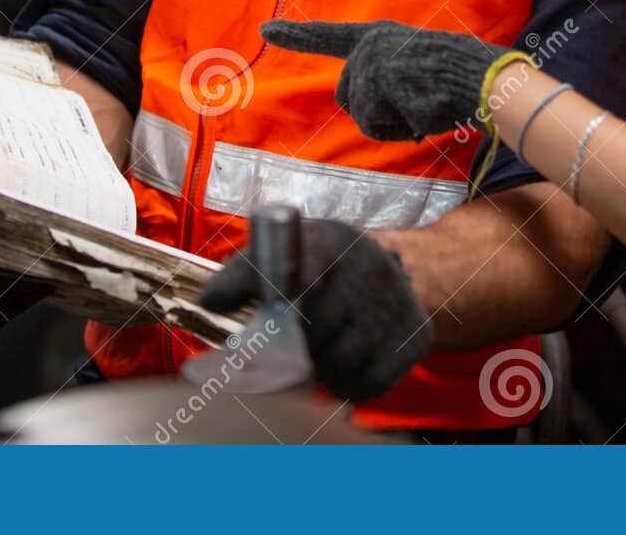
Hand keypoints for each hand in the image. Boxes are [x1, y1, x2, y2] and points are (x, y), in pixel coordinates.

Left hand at [198, 218, 432, 401]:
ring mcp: (396, 302)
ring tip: (322, 352)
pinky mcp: (416, 338)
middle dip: (294, 347)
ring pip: (337, 364)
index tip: (241, 314)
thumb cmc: (321, 269)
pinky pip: (367, 385)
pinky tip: (347, 364)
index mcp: (329, 240)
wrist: (392, 272)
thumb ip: (244, 276)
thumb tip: (209, 302)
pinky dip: (348, 385)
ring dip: (321, 370)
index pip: (293, 267)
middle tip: (292, 344)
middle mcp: (369, 266)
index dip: (264, 291)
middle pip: (312, 330)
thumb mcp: (285, 254)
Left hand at [261, 19, 513, 141]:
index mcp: (378, 36)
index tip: (265, 31)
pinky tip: (423, 114)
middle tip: (415, 107)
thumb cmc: (458, 79)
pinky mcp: (377, 81)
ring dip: (391, 124)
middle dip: (376, 113)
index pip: (329, 36)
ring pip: (362, 116)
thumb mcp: (415, 67)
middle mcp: (369, 45)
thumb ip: (386, 77)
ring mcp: (371, 62)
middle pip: (348, 97)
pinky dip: (399, 130)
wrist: (485, 80)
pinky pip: (375, 126)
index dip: (296, 36)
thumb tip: (366, 107)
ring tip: (423, 108)